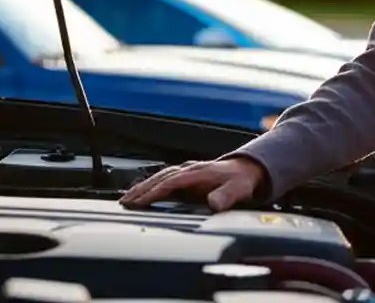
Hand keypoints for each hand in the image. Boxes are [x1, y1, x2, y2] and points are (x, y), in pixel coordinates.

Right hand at [119, 156, 265, 211]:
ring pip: (160, 177)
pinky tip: (143, 194)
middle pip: (160, 178)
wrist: (249, 170)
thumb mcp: (238, 189)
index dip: (155, 192)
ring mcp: (187, 172)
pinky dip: (151, 186)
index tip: (140, 202)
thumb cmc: (242, 180)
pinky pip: (164, 180)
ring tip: (127, 199)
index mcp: (198, 173)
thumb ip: (226, 196)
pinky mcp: (187, 178)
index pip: (171, 182)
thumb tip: (214, 203)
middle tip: (125, 202)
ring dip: (143, 187)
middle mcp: (190, 170)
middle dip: (141, 189)